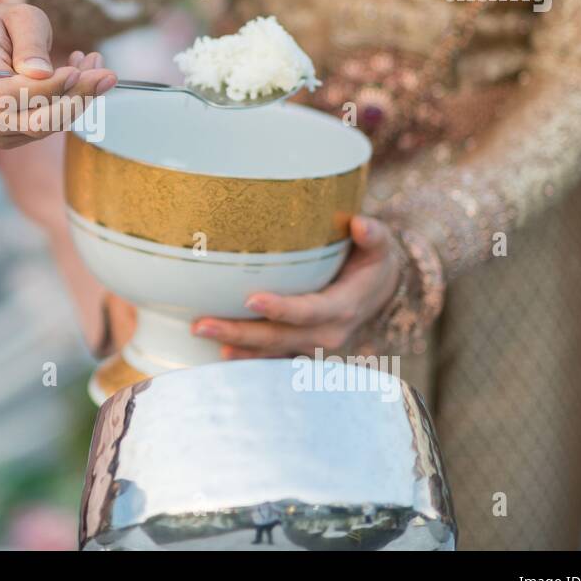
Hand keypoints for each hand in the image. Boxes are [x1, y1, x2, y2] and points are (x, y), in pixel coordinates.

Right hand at [0, 2, 115, 148]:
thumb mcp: (18, 15)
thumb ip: (30, 43)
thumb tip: (43, 75)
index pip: (12, 93)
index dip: (50, 88)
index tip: (79, 70)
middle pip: (30, 120)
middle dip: (75, 99)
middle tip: (106, 74)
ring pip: (39, 129)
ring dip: (75, 103)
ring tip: (93, 68)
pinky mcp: (0, 135)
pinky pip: (38, 132)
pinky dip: (63, 111)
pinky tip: (75, 83)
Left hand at [192, 216, 401, 358]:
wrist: (380, 291)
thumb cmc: (373, 260)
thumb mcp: (380, 245)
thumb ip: (373, 236)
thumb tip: (360, 225)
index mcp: (343, 308)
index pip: (309, 311)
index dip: (281, 308)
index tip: (251, 300)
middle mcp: (327, 334)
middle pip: (279, 337)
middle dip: (240, 333)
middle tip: (202, 324)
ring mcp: (311, 345)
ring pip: (270, 351)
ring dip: (235, 345)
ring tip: (200, 333)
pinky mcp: (299, 347)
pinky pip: (269, 355)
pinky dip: (244, 354)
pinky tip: (215, 347)